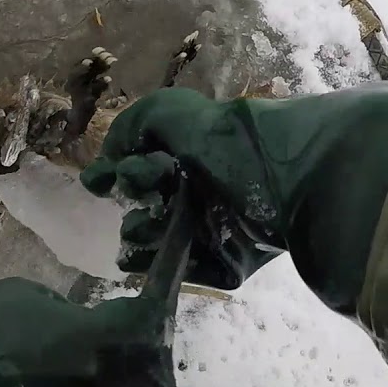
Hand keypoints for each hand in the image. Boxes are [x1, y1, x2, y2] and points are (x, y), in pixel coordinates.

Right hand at [79, 83, 387, 309]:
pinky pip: (182, 274)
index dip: (114, 175)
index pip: (136, 169)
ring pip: (153, 243)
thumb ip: (130, 126)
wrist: (288, 182)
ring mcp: (211, 232)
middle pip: (140, 206)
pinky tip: (155, 254)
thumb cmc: (228, 143)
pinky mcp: (225, 265)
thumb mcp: (171, 112)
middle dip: (131, 200)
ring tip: (152, 224)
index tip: (99, 182)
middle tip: (147, 191)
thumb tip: (107, 161)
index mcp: (189, 157)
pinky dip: (161, 265)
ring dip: (140, 233)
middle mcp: (198, 194)